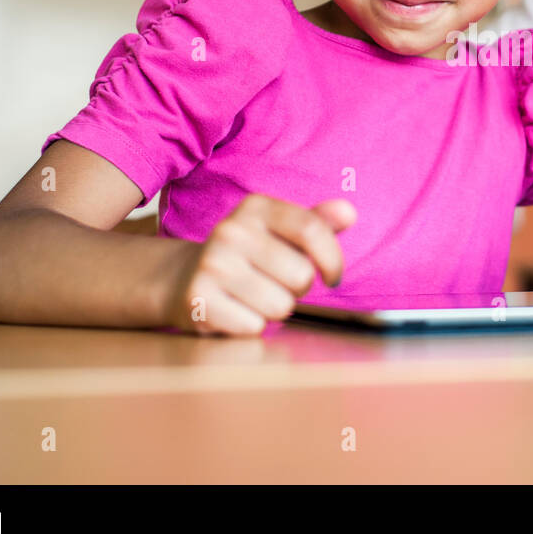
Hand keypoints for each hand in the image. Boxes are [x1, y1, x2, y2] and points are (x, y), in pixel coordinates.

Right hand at [161, 195, 355, 335]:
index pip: (311, 229)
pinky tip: (235, 310)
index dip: (333, 259)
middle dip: (298, 289)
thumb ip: (317, 224)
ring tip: (255, 297)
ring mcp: (212, 264)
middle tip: (277, 284)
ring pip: (280, 305)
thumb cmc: (249, 256)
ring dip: (275, 309)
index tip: (333, 276)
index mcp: (256, 207)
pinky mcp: (198, 299)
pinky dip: (251, 326)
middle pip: (301, 275)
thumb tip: (348, 213)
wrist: (183, 277)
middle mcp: (231, 230)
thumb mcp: (281, 232)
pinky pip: (253, 326)